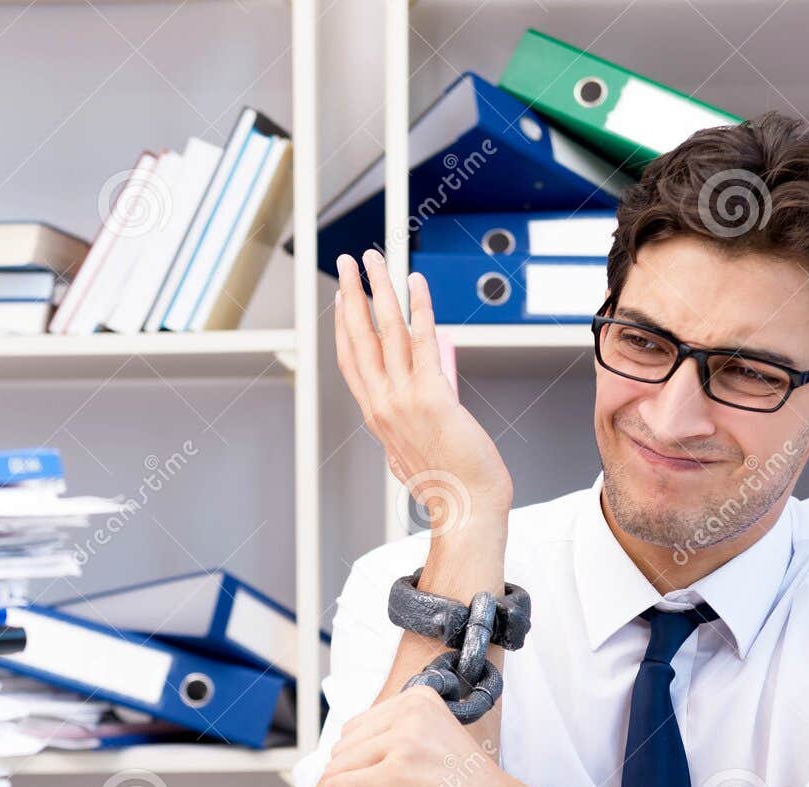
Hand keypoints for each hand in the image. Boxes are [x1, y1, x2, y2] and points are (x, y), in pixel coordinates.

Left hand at [314, 686, 534, 786]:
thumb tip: (340, 766)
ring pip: (337, 768)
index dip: (356, 763)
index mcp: (420, 699)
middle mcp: (410, 711)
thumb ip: (395, 744)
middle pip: (343, 747)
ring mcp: (404, 741)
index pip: (357, 728)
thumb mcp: (434, 748)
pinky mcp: (397, 773)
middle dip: (347, 780)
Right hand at [335, 249, 512, 531]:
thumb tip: (422, 401)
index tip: (343, 298)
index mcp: (377, 418)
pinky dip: (419, 306)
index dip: (344, 325)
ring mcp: (403, 400)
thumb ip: (412, 424)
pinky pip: (422, 340)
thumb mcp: (416, 453)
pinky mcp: (432, 396)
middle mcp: (383, 405)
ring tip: (374, 257)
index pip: (352, 362)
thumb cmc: (451, 486)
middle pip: (358, 338)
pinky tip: (416, 282)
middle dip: (351, 294)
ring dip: (378, 288)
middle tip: (347, 262)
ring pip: (385, 331)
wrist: (465, 508)